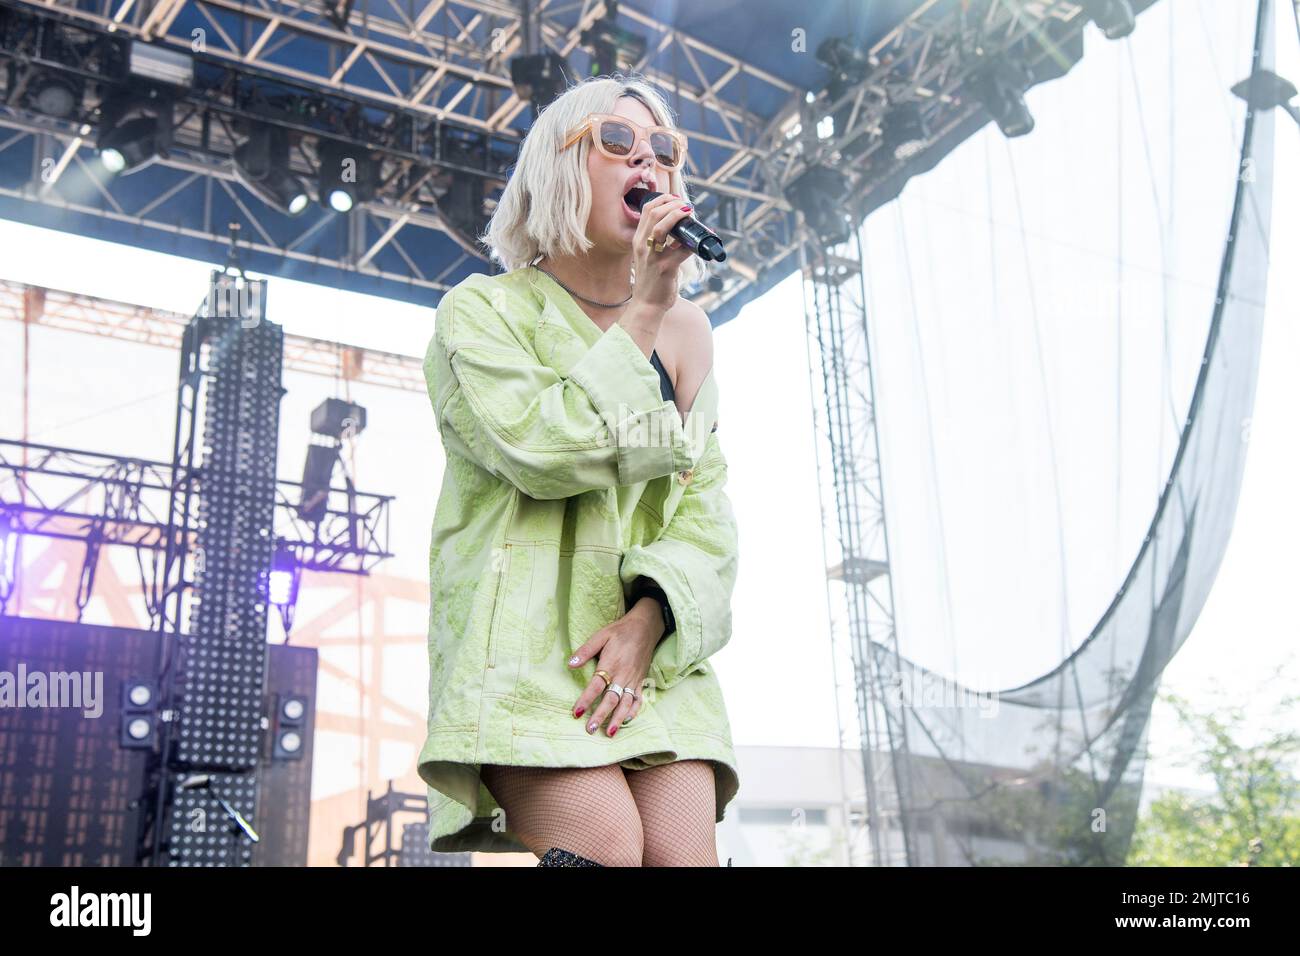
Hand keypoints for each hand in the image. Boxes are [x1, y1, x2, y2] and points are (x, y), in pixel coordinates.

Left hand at [567, 598, 663, 736]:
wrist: (645, 627)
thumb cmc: (620, 631)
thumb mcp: (601, 635)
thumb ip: (585, 651)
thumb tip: (570, 664)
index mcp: (611, 663)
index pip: (596, 686)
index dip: (586, 700)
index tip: (576, 713)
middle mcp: (623, 674)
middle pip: (611, 699)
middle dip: (600, 715)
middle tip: (589, 729)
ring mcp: (634, 679)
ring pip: (626, 703)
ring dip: (617, 719)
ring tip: (609, 733)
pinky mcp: (641, 681)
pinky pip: (639, 699)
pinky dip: (634, 711)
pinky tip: (626, 721)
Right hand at [629, 192, 696, 315]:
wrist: (647, 305)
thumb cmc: (651, 281)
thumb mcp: (650, 257)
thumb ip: (662, 243)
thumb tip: (683, 231)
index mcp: (639, 240)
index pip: (647, 210)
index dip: (663, 200)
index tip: (676, 200)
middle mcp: (643, 246)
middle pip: (654, 213)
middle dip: (673, 204)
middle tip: (686, 207)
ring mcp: (653, 257)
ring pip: (661, 227)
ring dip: (678, 216)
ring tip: (690, 214)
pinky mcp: (666, 269)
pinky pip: (681, 250)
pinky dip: (692, 244)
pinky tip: (699, 243)